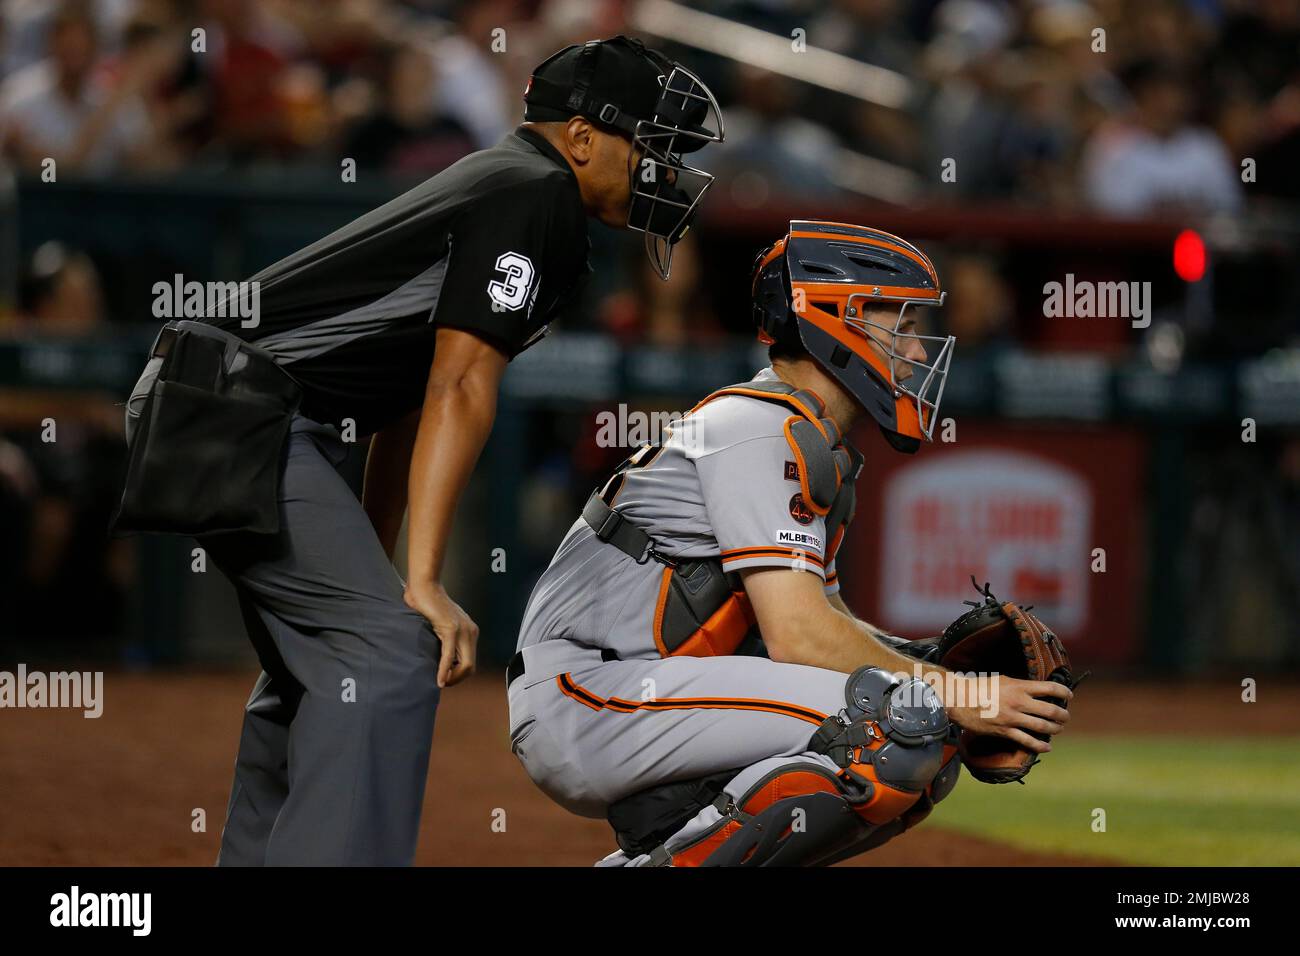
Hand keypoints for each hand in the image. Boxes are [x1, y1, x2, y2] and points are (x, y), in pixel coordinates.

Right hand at [403, 581, 477, 687]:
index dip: (459, 675)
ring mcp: (462, 630)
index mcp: (470, 631)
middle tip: (443, 684)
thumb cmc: (428, 604)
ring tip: (441, 682)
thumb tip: (441, 660)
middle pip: (471, 667)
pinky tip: (439, 679)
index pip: (470, 661)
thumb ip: (445, 640)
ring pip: (465, 665)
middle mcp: (470, 632)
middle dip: (457, 680)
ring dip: (452, 678)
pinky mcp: (451, 629)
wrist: (424, 585)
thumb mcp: (441, 625)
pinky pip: (449, 656)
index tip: (446, 679)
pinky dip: (444, 670)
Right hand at [944, 673, 1072, 753]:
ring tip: (1058, 729)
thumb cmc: (978, 686)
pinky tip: (1046, 747)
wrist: (959, 699)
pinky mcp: (1005, 731)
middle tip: (1066, 716)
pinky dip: (1040, 745)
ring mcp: (1012, 718)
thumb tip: (1035, 691)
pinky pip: (1027, 741)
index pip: (1050, 688)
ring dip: (1055, 729)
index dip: (1064, 692)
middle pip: (1051, 710)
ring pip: (1043, 726)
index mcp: (1019, 686)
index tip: (1069, 695)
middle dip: (1063, 715)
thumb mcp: (1002, 680)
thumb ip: (1019, 686)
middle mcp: (1019, 702)